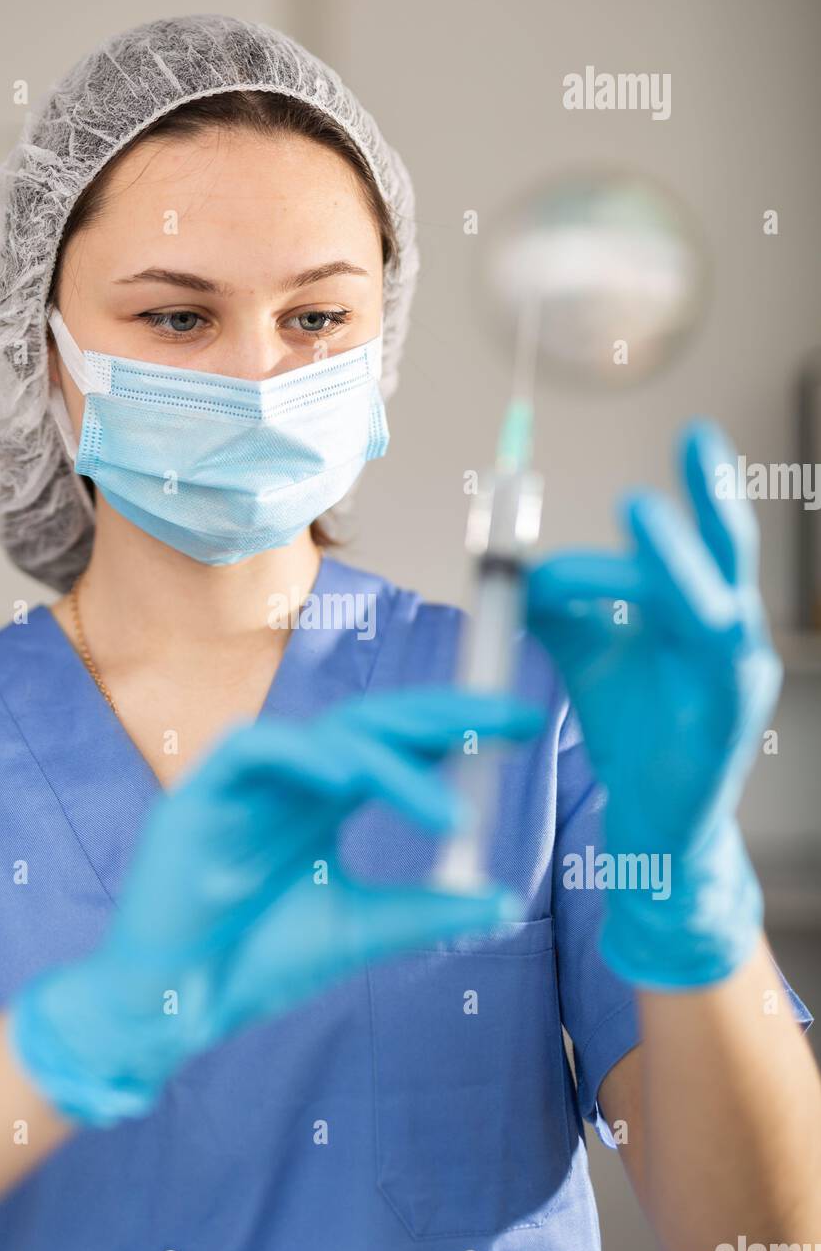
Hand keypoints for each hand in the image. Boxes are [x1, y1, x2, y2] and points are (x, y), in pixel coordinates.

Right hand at [7, 686, 543, 1126]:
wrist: (177, 1008)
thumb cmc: (255, 963)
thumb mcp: (358, 930)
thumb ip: (425, 911)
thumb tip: (506, 901)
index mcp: (324, 803)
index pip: (397, 747)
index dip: (457, 731)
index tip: (524, 729)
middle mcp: (292, 782)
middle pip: (373, 724)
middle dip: (443, 717)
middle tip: (512, 718)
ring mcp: (248, 784)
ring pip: (326, 736)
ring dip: (390, 763)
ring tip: (446, 813)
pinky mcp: (199, 794)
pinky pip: (255, 749)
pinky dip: (304, 756)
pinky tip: (351, 778)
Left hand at [527, 420, 781, 989]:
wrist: (651, 815)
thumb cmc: (628, 725)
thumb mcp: (584, 651)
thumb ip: (556, 604)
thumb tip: (512, 563)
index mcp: (695, 606)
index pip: (690, 540)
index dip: (662, 508)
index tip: (607, 495)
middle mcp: (727, 630)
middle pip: (728, 550)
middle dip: (715, 492)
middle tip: (697, 434)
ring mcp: (738, 675)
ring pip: (718, 606)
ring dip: (680, 560)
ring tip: (639, 514)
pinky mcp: (731, 723)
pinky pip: (720, 673)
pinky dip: (700, 645)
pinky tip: (695, 623)